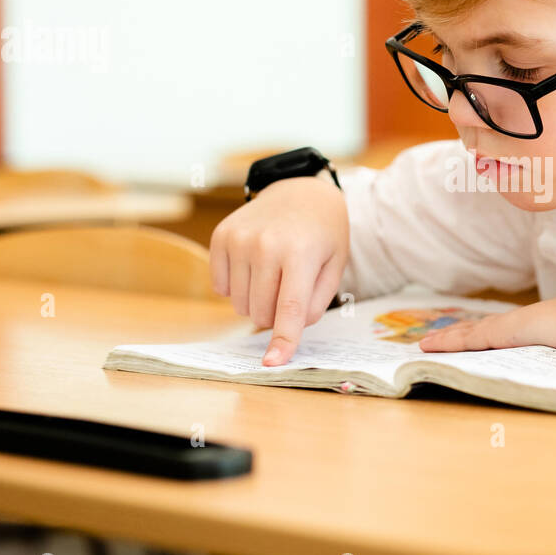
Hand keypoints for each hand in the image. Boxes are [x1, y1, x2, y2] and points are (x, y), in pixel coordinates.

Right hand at [209, 175, 348, 365]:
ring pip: (239, 304)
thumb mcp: (334, 266)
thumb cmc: (323, 234)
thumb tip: (288, 330)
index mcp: (300, 253)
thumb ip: (315, 302)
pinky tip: (254, 267)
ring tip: (274, 277)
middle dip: (275, 316)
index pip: (289, 308)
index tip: (273, 363)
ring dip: (257, 302)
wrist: (300, 191)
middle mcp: (265, 245)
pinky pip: (220, 287)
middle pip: (261, 312)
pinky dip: (236, 287)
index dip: (282, 340)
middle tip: (289, 293)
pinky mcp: (221, 237)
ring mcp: (239, 240)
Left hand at [417, 288, 555, 356]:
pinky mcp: (497, 333)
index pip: (502, 333)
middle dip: (457, 335)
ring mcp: (506, 327)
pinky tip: (427, 347)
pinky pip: (465, 340)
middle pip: (478, 330)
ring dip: (445, 340)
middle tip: (436, 340)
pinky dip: (445, 343)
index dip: (484, 335)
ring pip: (466, 335)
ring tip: (424, 345)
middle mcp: (516, 325)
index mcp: (533, 330)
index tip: (470, 336)